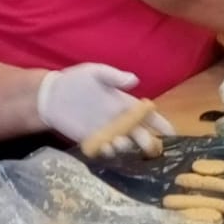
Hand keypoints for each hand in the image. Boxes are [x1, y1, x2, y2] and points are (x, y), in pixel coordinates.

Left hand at [36, 63, 175, 155]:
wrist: (51, 96)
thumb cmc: (74, 81)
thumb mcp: (95, 72)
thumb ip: (114, 76)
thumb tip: (135, 80)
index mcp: (123, 103)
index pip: (147, 115)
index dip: (161, 124)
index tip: (173, 134)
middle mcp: (118, 120)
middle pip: (140, 134)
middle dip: (148, 142)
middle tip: (150, 147)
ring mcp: (105, 131)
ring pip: (124, 144)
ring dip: (126, 146)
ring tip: (120, 142)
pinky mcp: (91, 140)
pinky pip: (105, 149)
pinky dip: (109, 151)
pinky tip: (107, 147)